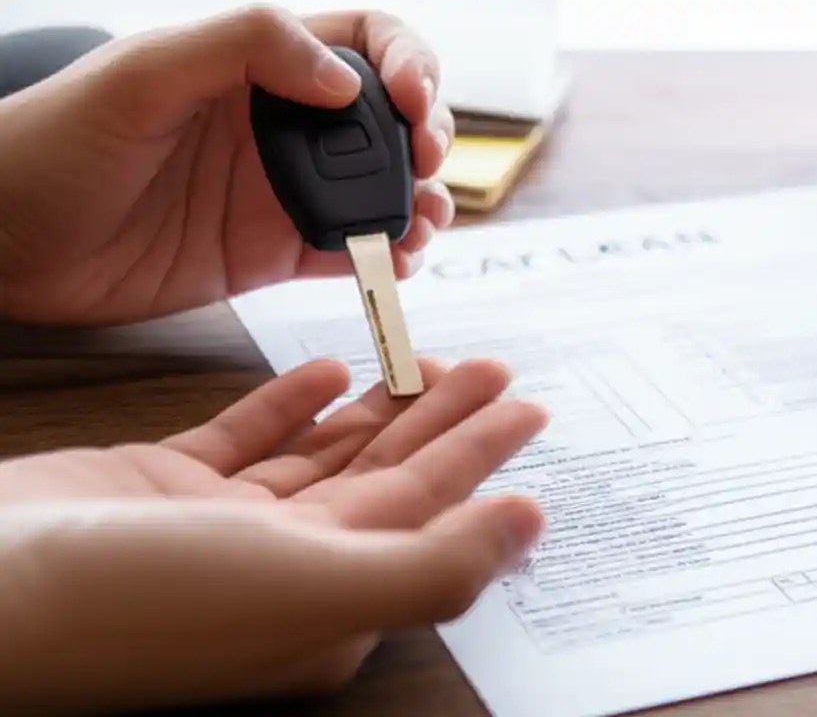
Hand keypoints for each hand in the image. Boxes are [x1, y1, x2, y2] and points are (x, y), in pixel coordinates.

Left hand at [0, 6, 455, 324]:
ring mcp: (279, 191)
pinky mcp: (270, 254)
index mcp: (256, 65)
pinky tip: (396, 261)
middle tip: (426, 165)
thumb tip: (347, 80)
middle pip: (387, 120)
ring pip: (379, 189)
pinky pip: (348, 252)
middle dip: (427, 138)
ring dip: (421, 202)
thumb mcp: (145, 75)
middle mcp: (279, 125)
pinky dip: (387, 257)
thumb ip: (246, 49)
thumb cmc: (53, 143)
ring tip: (425, 223)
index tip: (412, 103)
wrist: (5, 240)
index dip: (407, 63)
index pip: (361, 41)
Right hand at [0, 358, 544, 714]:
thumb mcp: (314, 589)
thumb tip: (531, 525)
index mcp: (332, 599)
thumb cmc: (145, 602)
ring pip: (323, 456)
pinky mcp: (162, 489)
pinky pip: (245, 440)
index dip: (483, 455)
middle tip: (493, 363)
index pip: (429, 511)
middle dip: (442, 418)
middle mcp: (284, 568)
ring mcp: (219, 529)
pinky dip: (287, 405)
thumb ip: (431, 562)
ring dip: (378, 407)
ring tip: (423, 353)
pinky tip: (324, 369)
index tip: (530, 404)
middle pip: (386, 478)